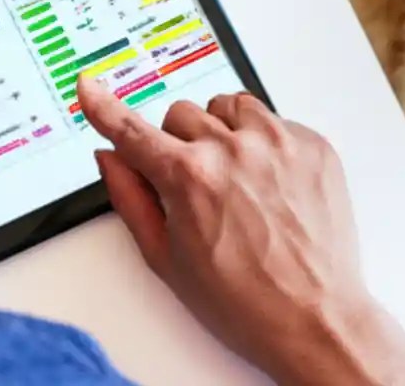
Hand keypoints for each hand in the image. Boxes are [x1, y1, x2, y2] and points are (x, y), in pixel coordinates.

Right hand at [76, 77, 404, 385]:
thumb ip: (132, 199)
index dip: (104, 108)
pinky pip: (276, 122)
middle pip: (182, 115)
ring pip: (231, 107)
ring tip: (234, 180)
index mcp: (190, 176)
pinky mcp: (314, 145)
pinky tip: (269, 186)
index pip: (133, 130)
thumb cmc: (244, 301)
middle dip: (179, 145)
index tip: (89, 86)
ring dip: (223, 132)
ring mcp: (280, 142)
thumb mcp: (168, 259)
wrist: (315, 318)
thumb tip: (110, 157)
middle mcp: (235, 148)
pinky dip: (264, 143)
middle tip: (194, 186)